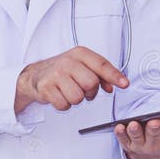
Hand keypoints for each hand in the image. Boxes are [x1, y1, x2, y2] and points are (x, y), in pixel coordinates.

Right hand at [14, 46, 129, 112]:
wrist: (35, 74)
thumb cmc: (63, 70)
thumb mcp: (82, 66)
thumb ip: (100, 74)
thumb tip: (113, 86)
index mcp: (80, 54)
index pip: (101, 65)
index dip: (114, 76)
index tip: (124, 84)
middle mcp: (68, 62)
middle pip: (91, 83)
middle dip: (90, 92)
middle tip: (84, 90)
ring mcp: (55, 74)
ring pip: (78, 97)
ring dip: (76, 99)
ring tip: (69, 91)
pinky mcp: (46, 88)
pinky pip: (65, 104)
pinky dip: (65, 104)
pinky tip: (60, 95)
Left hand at [115, 113, 159, 158]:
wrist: (154, 155)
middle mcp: (156, 143)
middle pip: (155, 135)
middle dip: (155, 128)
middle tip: (155, 120)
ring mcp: (141, 144)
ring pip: (138, 137)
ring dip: (136, 131)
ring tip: (133, 123)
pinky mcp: (128, 143)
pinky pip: (123, 139)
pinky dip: (120, 133)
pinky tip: (119, 126)